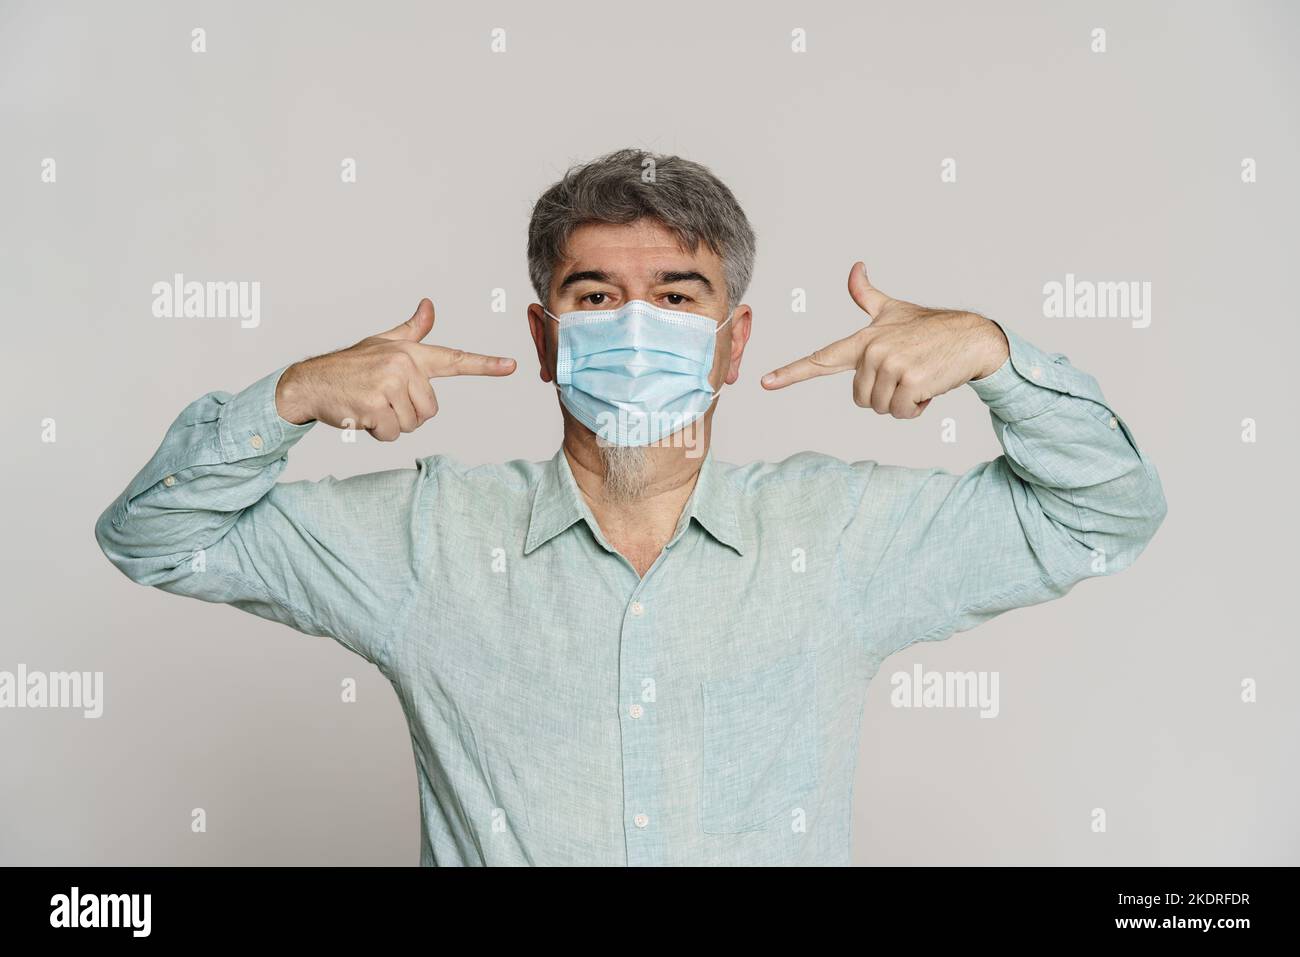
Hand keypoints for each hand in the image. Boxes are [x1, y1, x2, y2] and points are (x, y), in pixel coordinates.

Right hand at [275, 299, 516, 439]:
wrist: (309, 382)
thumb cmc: (350, 366)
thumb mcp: (383, 343)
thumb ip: (411, 331)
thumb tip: (429, 306)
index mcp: (411, 353)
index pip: (455, 359)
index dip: (485, 365)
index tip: (512, 366)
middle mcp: (403, 365)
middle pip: (430, 410)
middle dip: (407, 413)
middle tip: (382, 399)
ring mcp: (388, 384)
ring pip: (412, 425)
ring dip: (391, 424)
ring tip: (371, 405)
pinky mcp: (374, 405)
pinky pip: (391, 434)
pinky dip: (377, 432)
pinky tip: (361, 415)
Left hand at [761, 263, 1007, 417]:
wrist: (972, 337)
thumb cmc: (931, 327)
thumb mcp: (893, 310)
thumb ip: (867, 296)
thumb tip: (855, 267)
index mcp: (863, 340)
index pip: (820, 358)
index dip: (791, 373)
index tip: (765, 383)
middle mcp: (872, 352)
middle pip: (861, 399)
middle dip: (884, 394)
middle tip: (907, 374)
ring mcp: (890, 365)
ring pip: (881, 408)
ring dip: (902, 402)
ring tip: (919, 377)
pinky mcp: (910, 381)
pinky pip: (901, 413)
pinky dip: (916, 408)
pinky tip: (929, 387)